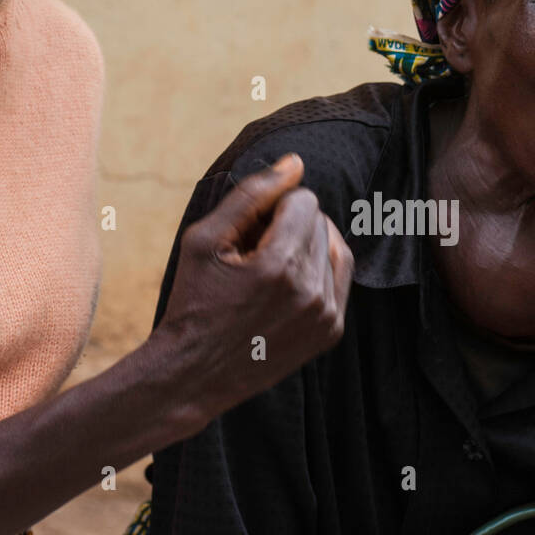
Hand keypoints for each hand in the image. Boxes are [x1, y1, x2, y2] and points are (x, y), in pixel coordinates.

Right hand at [153, 155, 353, 424]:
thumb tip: (296, 162)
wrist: (195, 372)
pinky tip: (287, 279)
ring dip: (304, 244)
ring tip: (269, 265)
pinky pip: (340, 274)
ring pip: (332, 245)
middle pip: (319, 221)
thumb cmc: (193, 299)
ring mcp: (325, 316)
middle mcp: (310, 292)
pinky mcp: (330, 331)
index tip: (247, 231)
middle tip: (252, 252)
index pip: (303, 200)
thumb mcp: (205, 239)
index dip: (272, 206)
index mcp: (278, 266)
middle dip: (287, 224)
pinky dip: (317, 266)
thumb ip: (251, 195)